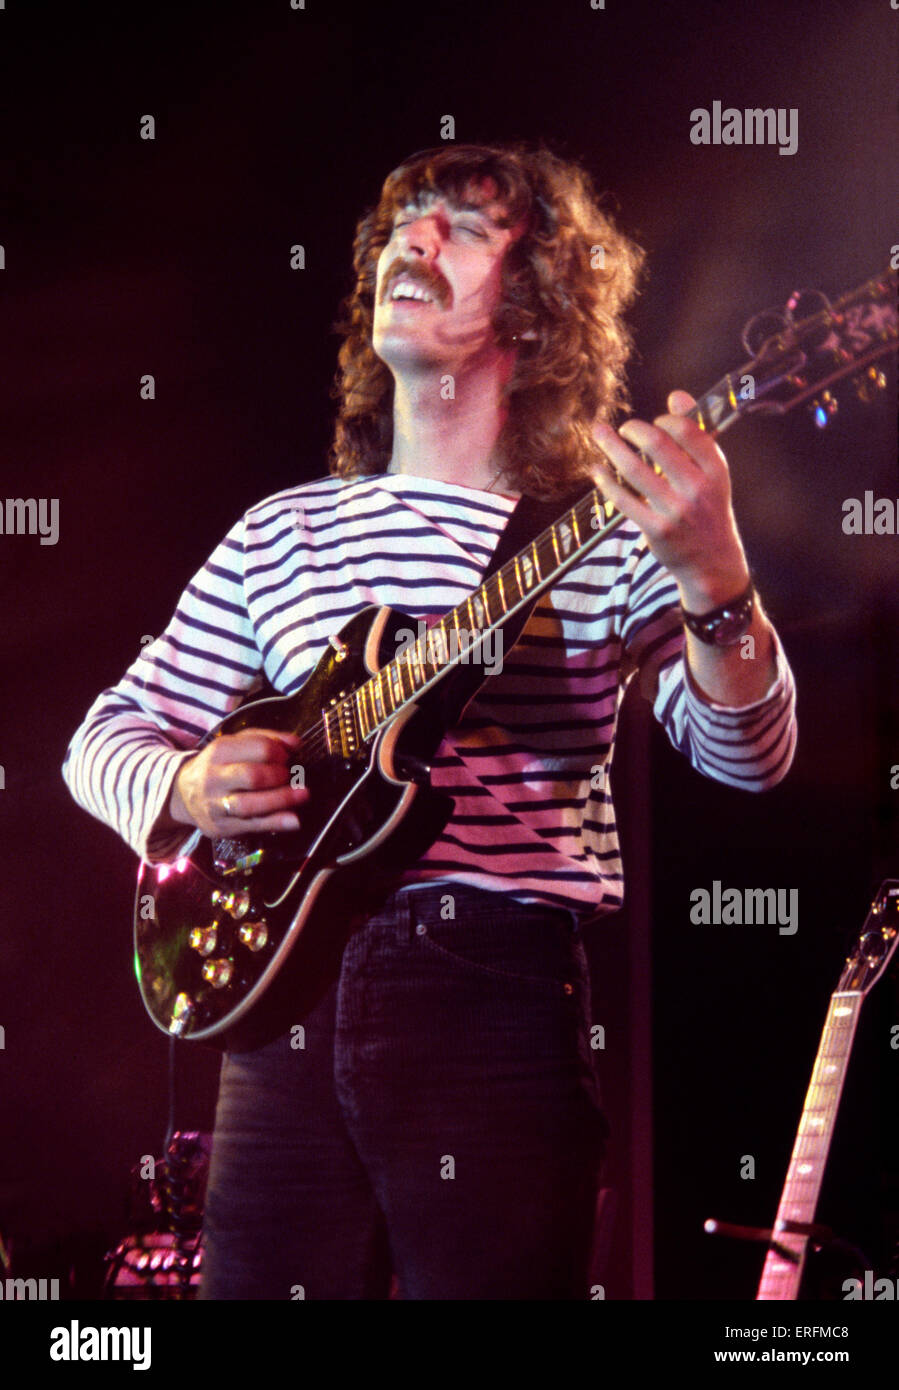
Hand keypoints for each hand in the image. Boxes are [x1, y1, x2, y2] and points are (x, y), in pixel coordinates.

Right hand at [168, 728, 308, 837]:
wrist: (182, 793)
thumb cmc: (219, 765)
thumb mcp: (236, 744)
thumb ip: (266, 739)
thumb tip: (297, 743)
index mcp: (219, 752)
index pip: (256, 748)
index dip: (278, 752)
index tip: (287, 757)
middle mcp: (213, 778)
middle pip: (252, 777)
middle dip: (278, 776)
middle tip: (292, 777)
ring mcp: (215, 805)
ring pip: (249, 805)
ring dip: (280, 800)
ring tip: (303, 795)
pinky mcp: (221, 827)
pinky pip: (251, 826)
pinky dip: (275, 823)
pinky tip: (294, 820)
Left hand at [591, 390, 750, 611]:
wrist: (713, 561)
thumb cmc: (709, 508)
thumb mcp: (713, 473)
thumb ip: (696, 434)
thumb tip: (676, 396)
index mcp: (716, 470)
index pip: (689, 432)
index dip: (666, 420)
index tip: (655, 422)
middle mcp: (697, 489)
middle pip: (658, 446)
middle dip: (634, 430)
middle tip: (624, 428)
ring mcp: (676, 511)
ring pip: (635, 470)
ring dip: (611, 448)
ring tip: (599, 433)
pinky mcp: (656, 530)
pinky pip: (624, 500)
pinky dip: (606, 481)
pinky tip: (597, 469)